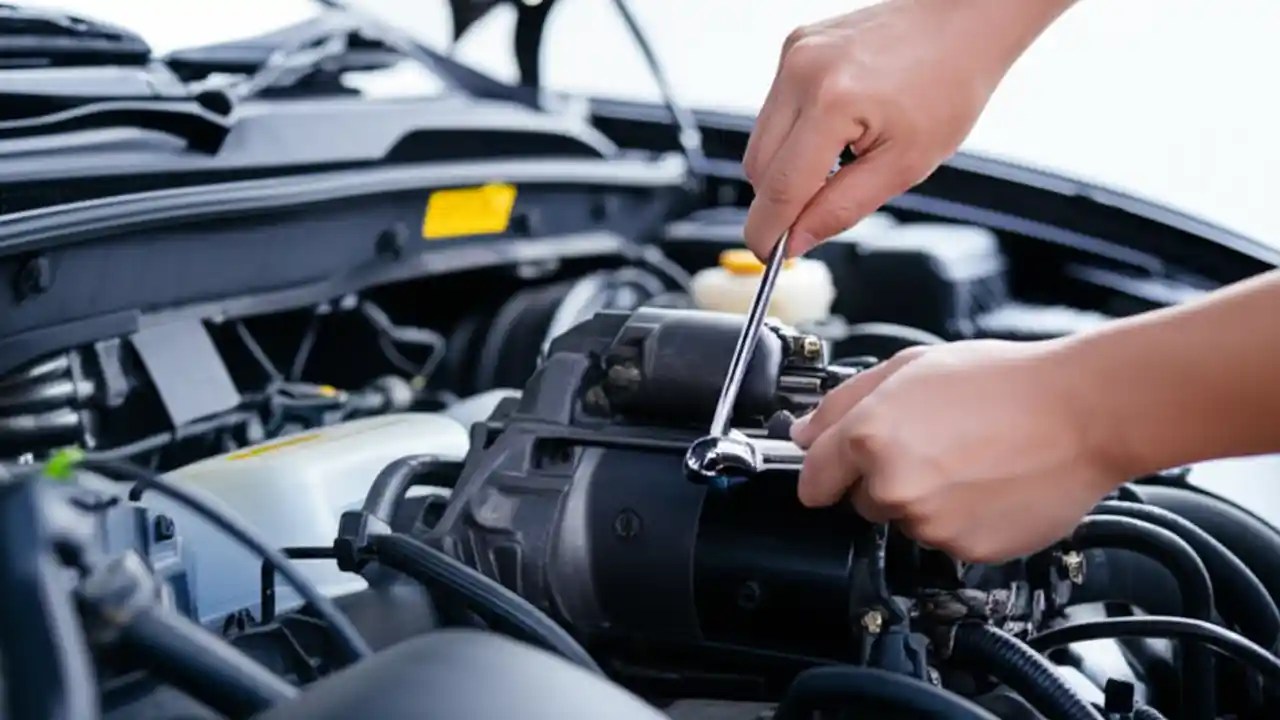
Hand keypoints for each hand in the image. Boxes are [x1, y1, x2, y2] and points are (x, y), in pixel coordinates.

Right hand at [742, 0, 1075, 258]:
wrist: (964, 20)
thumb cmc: (949, 83)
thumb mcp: (905, 165)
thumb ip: (842, 208)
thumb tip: (797, 240)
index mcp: (832, 102)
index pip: (780, 188)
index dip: (770, 232)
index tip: (771, 256)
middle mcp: (802, 72)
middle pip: (758, 168)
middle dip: (781, 200)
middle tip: (816, 214)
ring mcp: (794, 55)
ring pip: (761, 142)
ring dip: (787, 168)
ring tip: (840, 162)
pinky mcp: (794, 47)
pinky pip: (775, 112)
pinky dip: (796, 135)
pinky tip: (836, 131)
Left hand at [790, 339, 1124, 562]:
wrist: (1081, 412)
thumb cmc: (1003, 383)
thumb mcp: (909, 367)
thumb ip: (842, 403)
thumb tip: (803, 434)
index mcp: (868, 437)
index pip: (812, 482)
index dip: (827, 472)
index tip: (837, 471)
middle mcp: (892, 486)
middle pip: (860, 503)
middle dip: (883, 480)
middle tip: (931, 447)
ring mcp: (930, 524)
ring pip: (905, 522)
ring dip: (925, 501)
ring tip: (968, 461)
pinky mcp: (967, 550)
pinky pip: (946, 541)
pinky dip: (961, 521)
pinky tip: (987, 485)